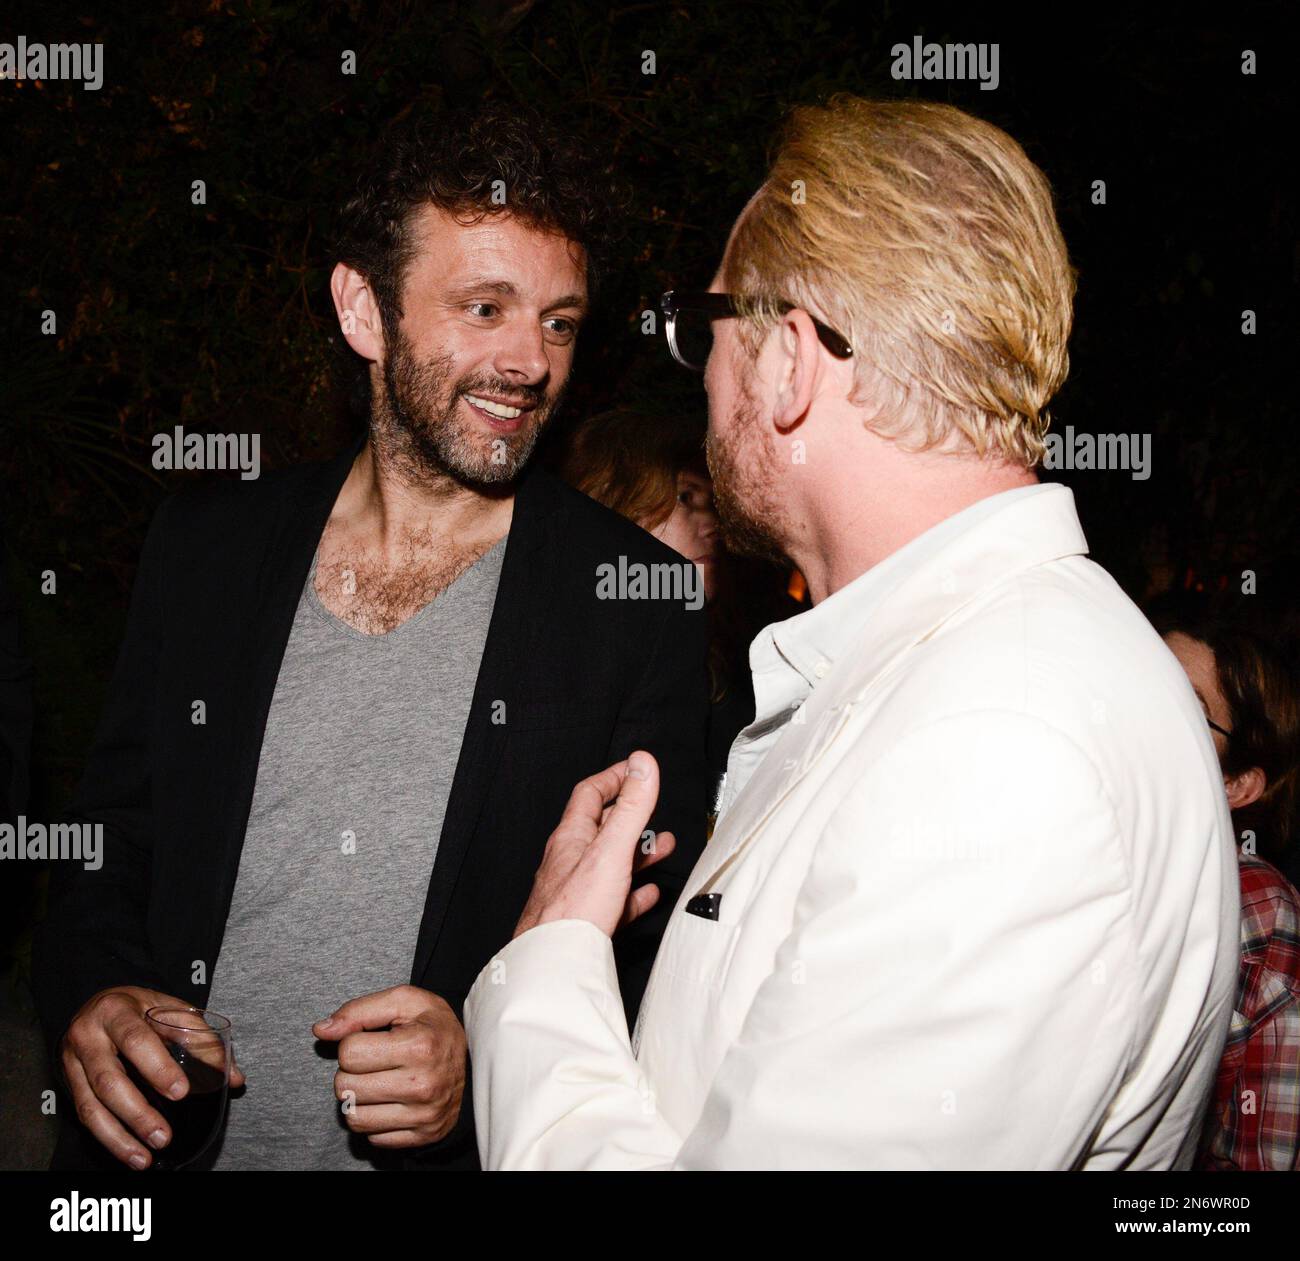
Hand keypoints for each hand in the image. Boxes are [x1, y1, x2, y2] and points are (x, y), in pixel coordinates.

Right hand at [60, 985, 246, 1169]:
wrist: (97, 1006)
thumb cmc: (140, 1008)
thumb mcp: (170, 1010)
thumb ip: (202, 1040)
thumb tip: (234, 1077)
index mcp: (116, 1010)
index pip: (135, 1040)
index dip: (158, 1068)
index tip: (181, 1091)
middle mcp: (88, 1036)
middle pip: (108, 1080)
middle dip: (137, 1113)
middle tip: (163, 1136)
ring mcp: (73, 1062)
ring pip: (90, 1106)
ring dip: (118, 1137)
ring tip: (144, 1158)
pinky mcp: (68, 1083)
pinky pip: (85, 1115)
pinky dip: (108, 1137)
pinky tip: (128, 1152)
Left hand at [313, 986, 465, 1148]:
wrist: (475, 1060)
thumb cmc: (432, 1026)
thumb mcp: (404, 1002)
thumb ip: (359, 1010)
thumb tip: (321, 1030)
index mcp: (419, 1046)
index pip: (348, 1053)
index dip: (353, 1042)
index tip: (373, 1040)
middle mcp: (422, 1084)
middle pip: (345, 1087)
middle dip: (352, 1071)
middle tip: (374, 1062)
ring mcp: (423, 1115)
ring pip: (353, 1117)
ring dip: (359, 1098)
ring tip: (378, 1081)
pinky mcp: (422, 1136)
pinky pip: (371, 1138)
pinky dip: (375, 1119)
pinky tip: (390, 1101)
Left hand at [513, 750, 675, 938]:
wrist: (555, 961)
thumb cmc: (574, 909)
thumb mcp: (611, 848)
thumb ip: (631, 806)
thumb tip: (642, 763)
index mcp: (572, 837)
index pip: (590, 794)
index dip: (614, 777)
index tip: (635, 770)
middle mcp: (570, 859)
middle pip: (603, 828)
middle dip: (633, 817)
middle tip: (655, 811)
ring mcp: (576, 889)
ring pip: (611, 862)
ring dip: (639, 853)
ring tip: (662, 849)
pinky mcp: (586, 917)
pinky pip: (614, 898)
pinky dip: (634, 892)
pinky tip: (647, 894)